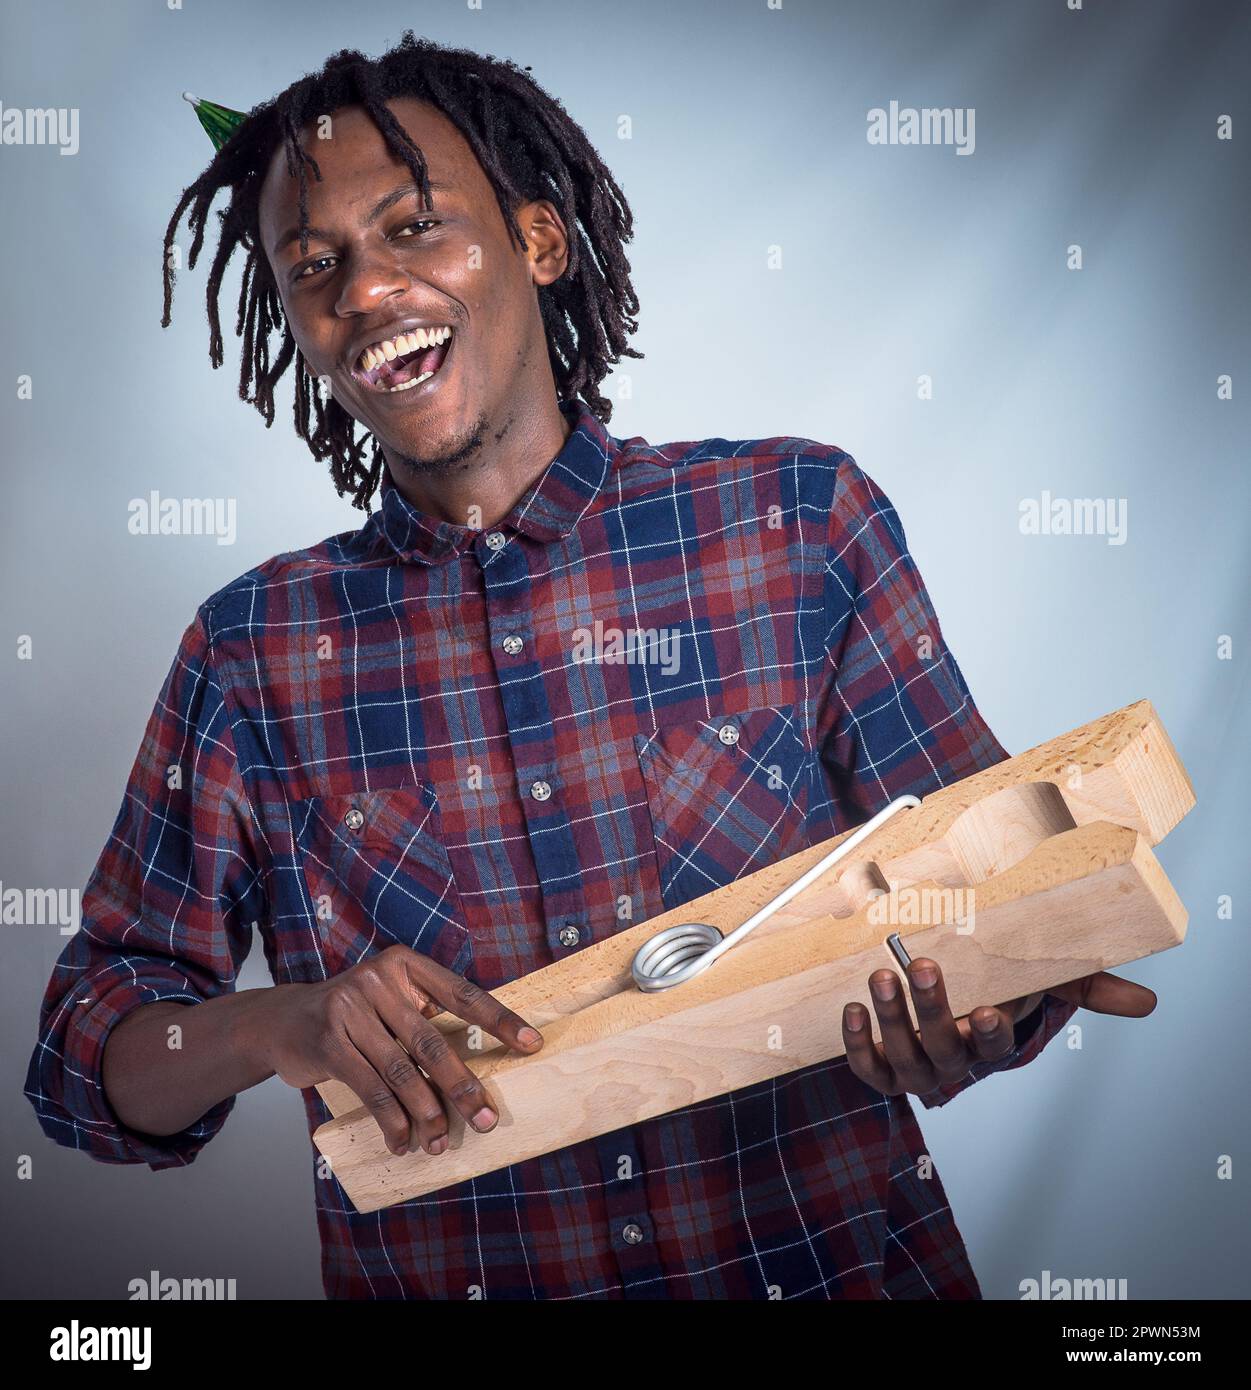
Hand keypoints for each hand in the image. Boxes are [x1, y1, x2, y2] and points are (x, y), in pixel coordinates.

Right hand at [251, 944, 542, 1156]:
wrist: (281, 1020)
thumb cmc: (353, 1015)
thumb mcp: (389, 1000)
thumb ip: (424, 1018)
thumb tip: (480, 1067)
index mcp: (405, 965)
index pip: (462, 994)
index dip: (499, 1020)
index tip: (532, 1044)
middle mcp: (378, 981)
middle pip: (431, 1041)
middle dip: (462, 1086)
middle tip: (486, 1118)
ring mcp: (349, 1009)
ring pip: (402, 1072)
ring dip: (426, 1114)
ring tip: (441, 1142)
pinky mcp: (329, 1042)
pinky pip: (371, 1089)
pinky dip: (391, 1121)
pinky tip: (403, 1142)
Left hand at [841, 957, 1156, 1097]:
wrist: (944, 999)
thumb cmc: (996, 985)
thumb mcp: (1040, 979)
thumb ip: (1087, 986)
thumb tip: (1147, 1003)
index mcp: (991, 1044)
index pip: (995, 1048)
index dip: (991, 1033)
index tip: (988, 1010)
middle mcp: (953, 1063)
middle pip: (943, 1048)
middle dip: (931, 1009)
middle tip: (920, 965)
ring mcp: (915, 1070)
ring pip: (902, 1057)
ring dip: (891, 1018)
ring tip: (881, 976)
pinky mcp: (881, 1069)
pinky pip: (867, 1069)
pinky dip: (856, 1044)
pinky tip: (852, 1010)